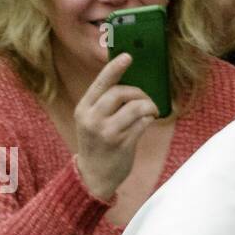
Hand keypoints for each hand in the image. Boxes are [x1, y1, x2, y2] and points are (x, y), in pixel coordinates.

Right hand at [73, 53, 158, 201]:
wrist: (94, 177)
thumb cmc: (97, 145)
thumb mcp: (91, 122)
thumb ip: (103, 104)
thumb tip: (127, 85)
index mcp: (83, 109)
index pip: (100, 83)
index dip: (115, 68)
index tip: (128, 57)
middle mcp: (93, 119)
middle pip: (120, 93)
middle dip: (138, 93)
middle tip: (146, 100)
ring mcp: (107, 132)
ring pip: (135, 107)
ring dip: (148, 106)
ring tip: (151, 111)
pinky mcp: (122, 144)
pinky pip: (143, 124)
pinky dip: (149, 120)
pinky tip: (148, 122)